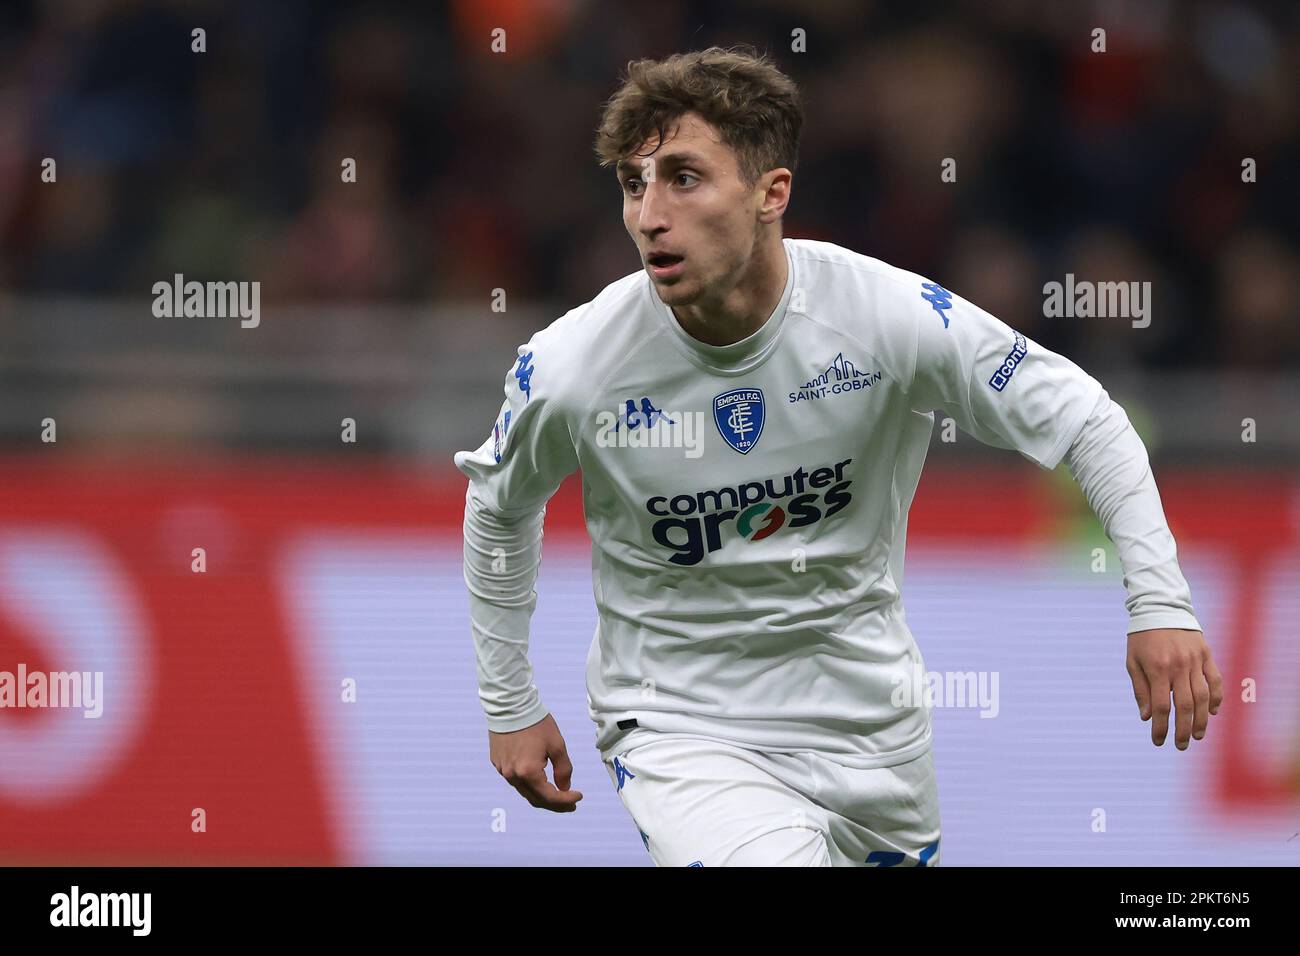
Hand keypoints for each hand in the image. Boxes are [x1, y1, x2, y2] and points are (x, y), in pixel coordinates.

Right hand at [488, 712, 583, 811]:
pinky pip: (515, 780)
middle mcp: (513, 776)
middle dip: (555, 804)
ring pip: (525, 791)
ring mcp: (503, 771)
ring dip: (542, 796)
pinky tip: (539, 779)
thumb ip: (563, 769)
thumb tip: (564, 787)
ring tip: (557, 794)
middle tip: (571, 804)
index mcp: (528, 772)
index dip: (566, 801)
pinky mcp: (497, 763)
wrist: (510, 706)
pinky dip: (529, 784)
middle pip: (536, 800)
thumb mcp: (557, 744)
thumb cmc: (536, 723)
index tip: (578, 797)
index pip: (549, 797)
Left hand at [1126, 628, 1222, 748]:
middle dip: (1183, 730)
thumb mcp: (1132, 661)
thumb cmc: (1142, 638)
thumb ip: (1140, 689)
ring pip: (1203, 697)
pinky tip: (1212, 713)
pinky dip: (1216, 698)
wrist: (1160, 608)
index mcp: (1157, 668)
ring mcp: (1196, 660)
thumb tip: (1146, 717)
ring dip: (1201, 720)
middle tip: (1181, 746)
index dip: (1160, 727)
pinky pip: (1215, 681)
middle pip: (1185, 706)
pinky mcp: (1207, 655)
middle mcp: (1179, 666)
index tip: (1158, 742)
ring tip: (1197, 736)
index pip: (1160, 706)